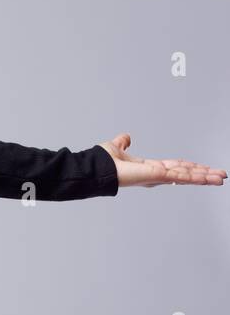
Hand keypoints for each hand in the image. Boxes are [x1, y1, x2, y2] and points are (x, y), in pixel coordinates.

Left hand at [97, 133, 225, 188]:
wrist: (96, 169)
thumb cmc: (103, 162)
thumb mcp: (116, 148)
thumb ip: (123, 143)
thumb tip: (126, 137)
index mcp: (150, 167)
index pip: (175, 167)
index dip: (189, 167)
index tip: (203, 168)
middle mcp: (156, 173)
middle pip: (186, 173)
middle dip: (203, 174)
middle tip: (221, 176)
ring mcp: (158, 176)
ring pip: (187, 176)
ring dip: (205, 177)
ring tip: (221, 178)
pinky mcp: (158, 176)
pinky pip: (181, 176)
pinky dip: (197, 177)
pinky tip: (210, 178)